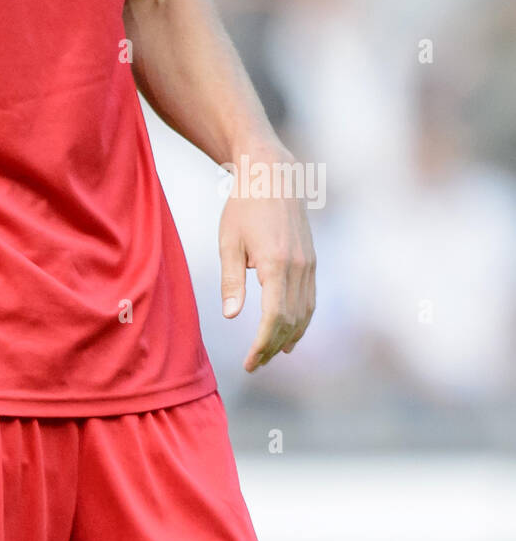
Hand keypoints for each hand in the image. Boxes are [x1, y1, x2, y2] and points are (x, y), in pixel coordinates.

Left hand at [218, 151, 315, 371]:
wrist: (272, 175)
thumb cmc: (243, 206)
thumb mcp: (229, 242)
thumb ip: (231, 280)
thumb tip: (230, 316)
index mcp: (276, 264)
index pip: (274, 318)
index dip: (262, 345)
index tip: (250, 363)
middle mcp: (298, 267)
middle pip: (291, 322)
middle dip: (273, 347)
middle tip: (255, 365)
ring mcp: (309, 264)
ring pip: (305, 314)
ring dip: (289, 338)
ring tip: (271, 355)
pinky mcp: (311, 260)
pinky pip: (310, 300)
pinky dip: (301, 321)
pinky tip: (290, 333)